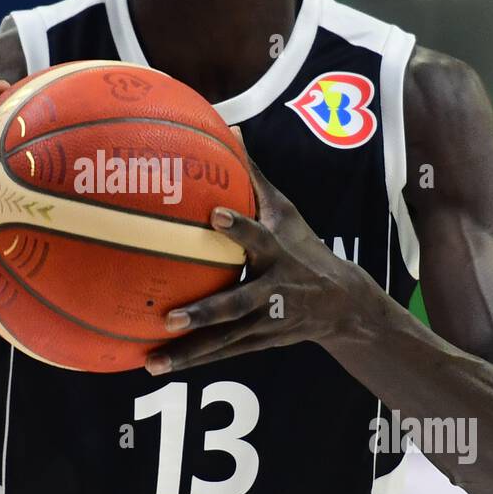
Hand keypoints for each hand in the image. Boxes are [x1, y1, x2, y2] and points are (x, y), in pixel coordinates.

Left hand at [145, 141, 365, 373]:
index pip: (258, 236)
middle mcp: (272, 291)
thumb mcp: (287, 212)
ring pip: (224, 340)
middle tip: (169, 317)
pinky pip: (220, 354)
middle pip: (237, 304)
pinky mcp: (258, 343)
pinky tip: (152, 364)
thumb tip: (230, 129)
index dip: (239, 227)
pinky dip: (189, 361)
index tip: (214, 216)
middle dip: (206, 312)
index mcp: (277, 253)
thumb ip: (254, 176)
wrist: (342, 305)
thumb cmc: (303, 247)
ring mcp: (265, 323)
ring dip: (188, 353)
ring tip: (150, 361)